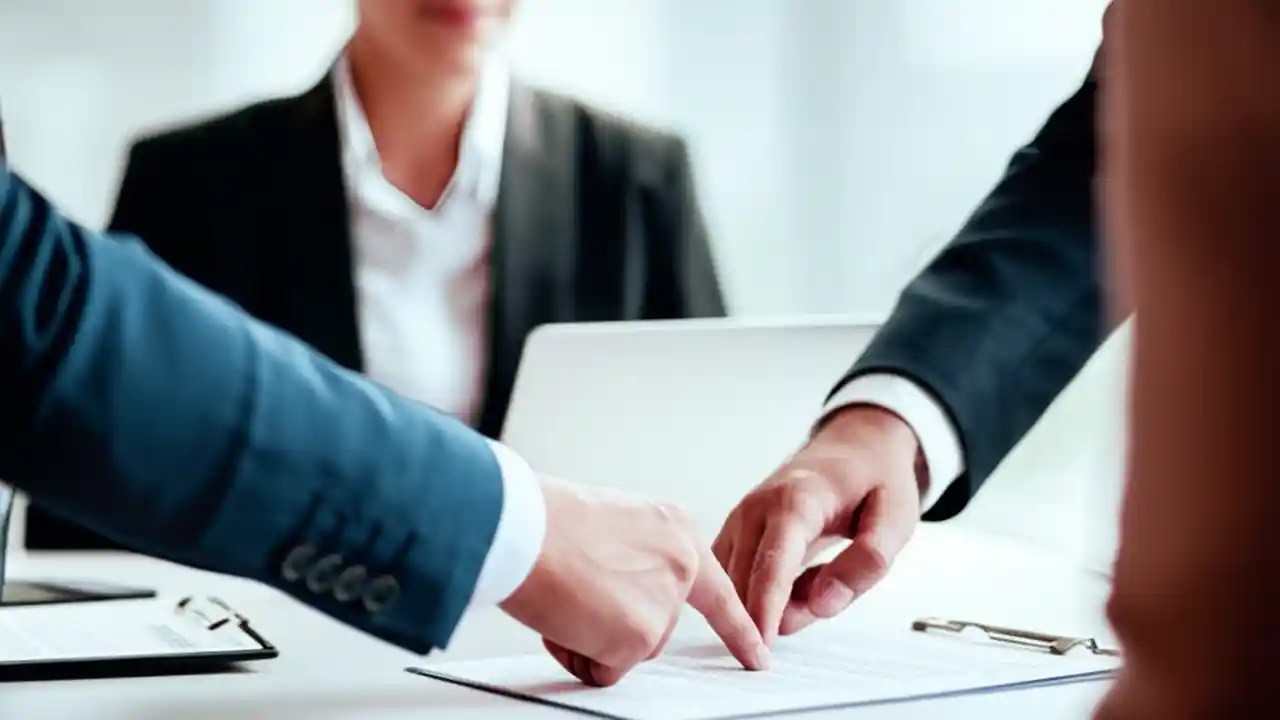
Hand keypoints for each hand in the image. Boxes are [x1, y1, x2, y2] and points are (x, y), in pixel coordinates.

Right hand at [501, 477, 770, 686]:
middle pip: (655, 628)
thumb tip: (623, 596)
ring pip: (627, 650)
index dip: (737, 628)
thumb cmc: (547, 522)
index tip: (760, 656)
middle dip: (613, 629)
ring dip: (590, 640)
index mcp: (676, 530)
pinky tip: (564, 615)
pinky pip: (603, 670)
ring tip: (565, 596)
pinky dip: (576, 654)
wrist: (523, 526)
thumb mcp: (613, 525)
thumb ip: (636, 559)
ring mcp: (666, 602)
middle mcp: (682, 564)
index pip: (716, 588)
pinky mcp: (642, 636)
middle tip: (577, 596)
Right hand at [713, 406, 921, 644]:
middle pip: (746, 579)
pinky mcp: (734, 529)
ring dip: (767, 604)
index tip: (761, 647)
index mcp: (796, 500)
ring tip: (815, 578)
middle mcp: (757, 507)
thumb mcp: (896, 518)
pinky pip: (733, 576)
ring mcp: (740, 517)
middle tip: (821, 601)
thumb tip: (823, 605)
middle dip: (772, 614)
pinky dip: (757, 593)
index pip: (772, 563)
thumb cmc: (877, 481)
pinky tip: (796, 580)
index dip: (765, 608)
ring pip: (734, 582)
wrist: (854, 445)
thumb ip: (865, 562)